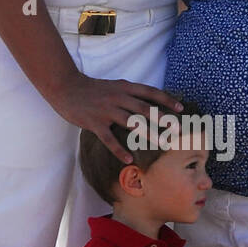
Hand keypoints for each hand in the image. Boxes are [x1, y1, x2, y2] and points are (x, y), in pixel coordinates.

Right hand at [51, 73, 183, 162]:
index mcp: (124, 87)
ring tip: (163, 145)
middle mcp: (118, 98)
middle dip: (163, 120)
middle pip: (145, 109)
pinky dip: (119, 150)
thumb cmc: (92, 89)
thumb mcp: (114, 86)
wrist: (66, 87)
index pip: (150, 92)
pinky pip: (109, 139)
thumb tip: (149, 102)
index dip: (167, 100)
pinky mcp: (95, 123)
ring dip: (149, 134)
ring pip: (132, 123)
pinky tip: (129, 160)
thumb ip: (130, 93)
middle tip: (178, 131)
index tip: (181, 109)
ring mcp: (106, 111)